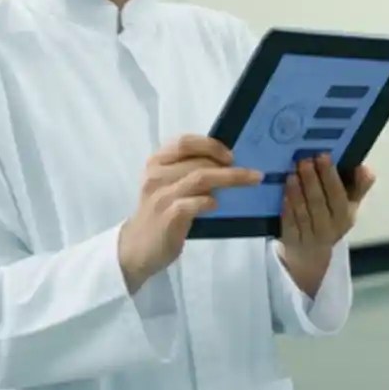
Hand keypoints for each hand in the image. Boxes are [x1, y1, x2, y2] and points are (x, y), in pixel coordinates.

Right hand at [118, 135, 261, 293]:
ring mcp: (161, 196)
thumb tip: (225, 161)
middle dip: (229, 165)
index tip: (230, 155)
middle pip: (198, 161)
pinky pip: (194, 203)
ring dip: (231, 178)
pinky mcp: (168, 217)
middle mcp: (156, 175)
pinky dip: (209, 201)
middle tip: (252, 173)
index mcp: (156, 162)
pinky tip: (216, 205)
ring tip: (251, 181)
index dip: (211, 145)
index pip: (184, 142)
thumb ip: (186, 170)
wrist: (136, 247)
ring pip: (200, 178)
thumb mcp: (167, 184)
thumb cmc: (159, 212)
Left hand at [280, 154, 374, 255]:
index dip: (331, 176)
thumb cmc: (332, 221)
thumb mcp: (349, 206)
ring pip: (304, 213)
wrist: (312, 255)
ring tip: (292, 172)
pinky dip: (287, 207)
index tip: (324, 155)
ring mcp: (309, 237)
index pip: (339, 196)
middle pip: (319, 203)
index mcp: (345, 217)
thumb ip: (359, 186)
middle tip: (304, 160)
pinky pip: (290, 223)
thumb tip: (366, 169)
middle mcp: (329, 229)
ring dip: (297, 191)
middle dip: (312, 180)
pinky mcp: (292, 241)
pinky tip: (284, 192)